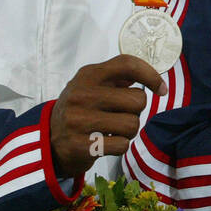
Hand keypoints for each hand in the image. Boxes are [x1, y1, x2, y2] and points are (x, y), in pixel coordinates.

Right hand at [50, 55, 163, 178]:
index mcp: (89, 75)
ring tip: (113, 129)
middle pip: (137, 100)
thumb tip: (154, 79)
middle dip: (136, 111)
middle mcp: (82, 94)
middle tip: (121, 115)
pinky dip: (120, 146)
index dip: (151, 75)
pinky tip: (106, 142)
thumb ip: (119, 77)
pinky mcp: (80, 145)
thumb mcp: (93, 85)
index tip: (161, 89)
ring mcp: (79, 120)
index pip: (128, 65)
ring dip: (129, 130)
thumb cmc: (81, 108)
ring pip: (132, 124)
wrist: (50, 139)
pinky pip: (122, 145)